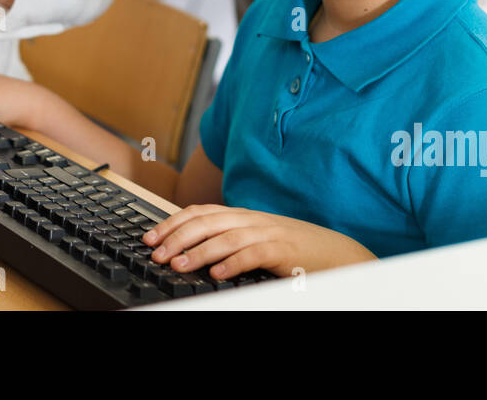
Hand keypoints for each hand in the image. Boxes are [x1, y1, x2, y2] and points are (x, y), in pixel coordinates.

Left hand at [141, 205, 375, 279]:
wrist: (336, 253)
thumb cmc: (294, 250)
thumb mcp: (256, 240)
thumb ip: (229, 241)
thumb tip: (190, 251)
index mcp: (242, 216)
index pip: (200, 212)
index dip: (172, 223)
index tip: (149, 238)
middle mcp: (252, 220)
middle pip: (207, 221)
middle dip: (176, 237)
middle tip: (156, 254)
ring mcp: (268, 233)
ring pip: (226, 237)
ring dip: (198, 252)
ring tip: (178, 265)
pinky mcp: (283, 250)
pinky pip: (254, 254)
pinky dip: (233, 263)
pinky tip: (217, 274)